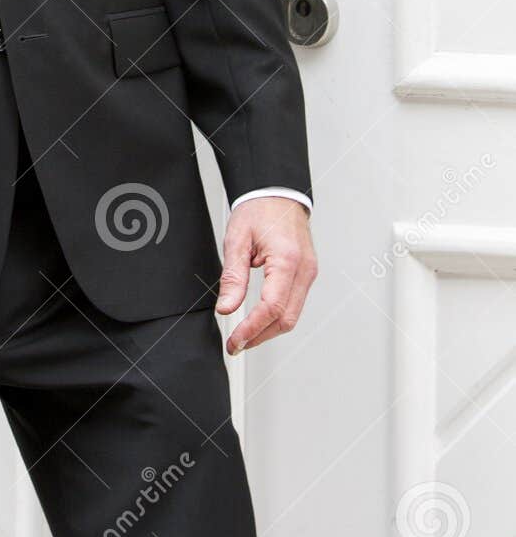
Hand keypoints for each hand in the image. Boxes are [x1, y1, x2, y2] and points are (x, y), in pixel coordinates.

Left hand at [215, 197, 317, 353]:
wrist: (276, 193)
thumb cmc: (259, 209)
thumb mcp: (237, 240)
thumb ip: (233, 277)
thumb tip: (226, 308)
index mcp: (287, 260)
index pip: (271, 307)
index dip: (252, 329)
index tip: (235, 341)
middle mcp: (304, 270)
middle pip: (286, 319)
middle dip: (260, 336)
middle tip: (236, 344)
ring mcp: (309, 273)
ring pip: (292, 315)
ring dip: (268, 329)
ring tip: (245, 335)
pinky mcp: (307, 274)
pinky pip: (295, 303)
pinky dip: (277, 316)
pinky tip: (260, 319)